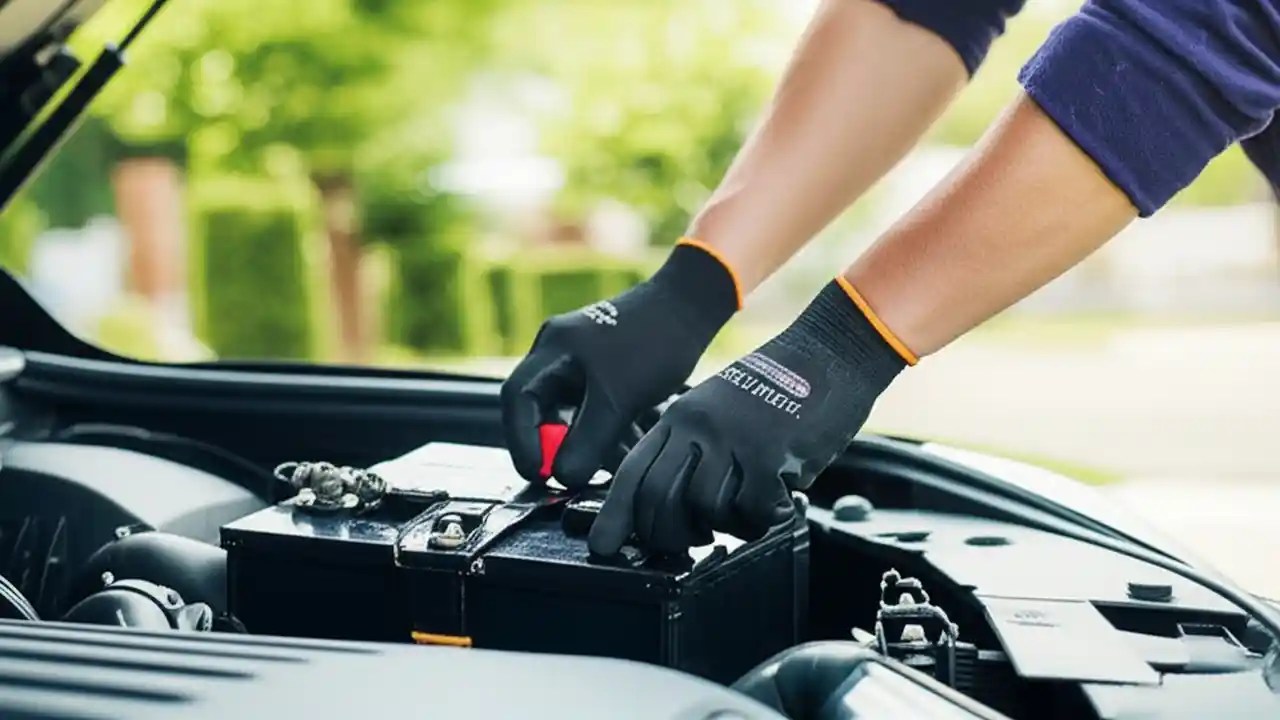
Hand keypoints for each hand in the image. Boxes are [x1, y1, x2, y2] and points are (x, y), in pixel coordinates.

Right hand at [501, 241, 739, 488]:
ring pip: (572, 413)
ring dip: (589, 442)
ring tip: (615, 464)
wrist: (693, 305)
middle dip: (556, 446)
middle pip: (540, 409)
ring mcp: (583, 361)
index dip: (522, 441)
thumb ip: (588, 440)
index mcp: (553, 349)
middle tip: (571, 478)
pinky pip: (595, 407)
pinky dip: (608, 430)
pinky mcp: (607, 370)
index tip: (538, 474)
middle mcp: (560, 353)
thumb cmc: (655, 340)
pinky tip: (631, 447)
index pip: (516, 399)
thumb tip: (563, 477)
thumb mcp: (619, 398)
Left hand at [588, 279, 908, 555]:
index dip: (615, 515)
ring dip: (719, 527)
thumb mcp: (716, 406)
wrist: (828, 351)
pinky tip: (774, 507)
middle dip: (665, 535)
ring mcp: (732, 438)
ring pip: (703, 508)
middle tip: (686, 543)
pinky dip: (759, 521)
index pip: (633, 471)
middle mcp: (698, 427)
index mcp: (680, 417)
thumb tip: (673, 501)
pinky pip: (750, 509)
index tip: (603, 545)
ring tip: (739, 517)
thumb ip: (692, 446)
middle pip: (658, 498)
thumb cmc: (776, 388)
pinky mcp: (770, 452)